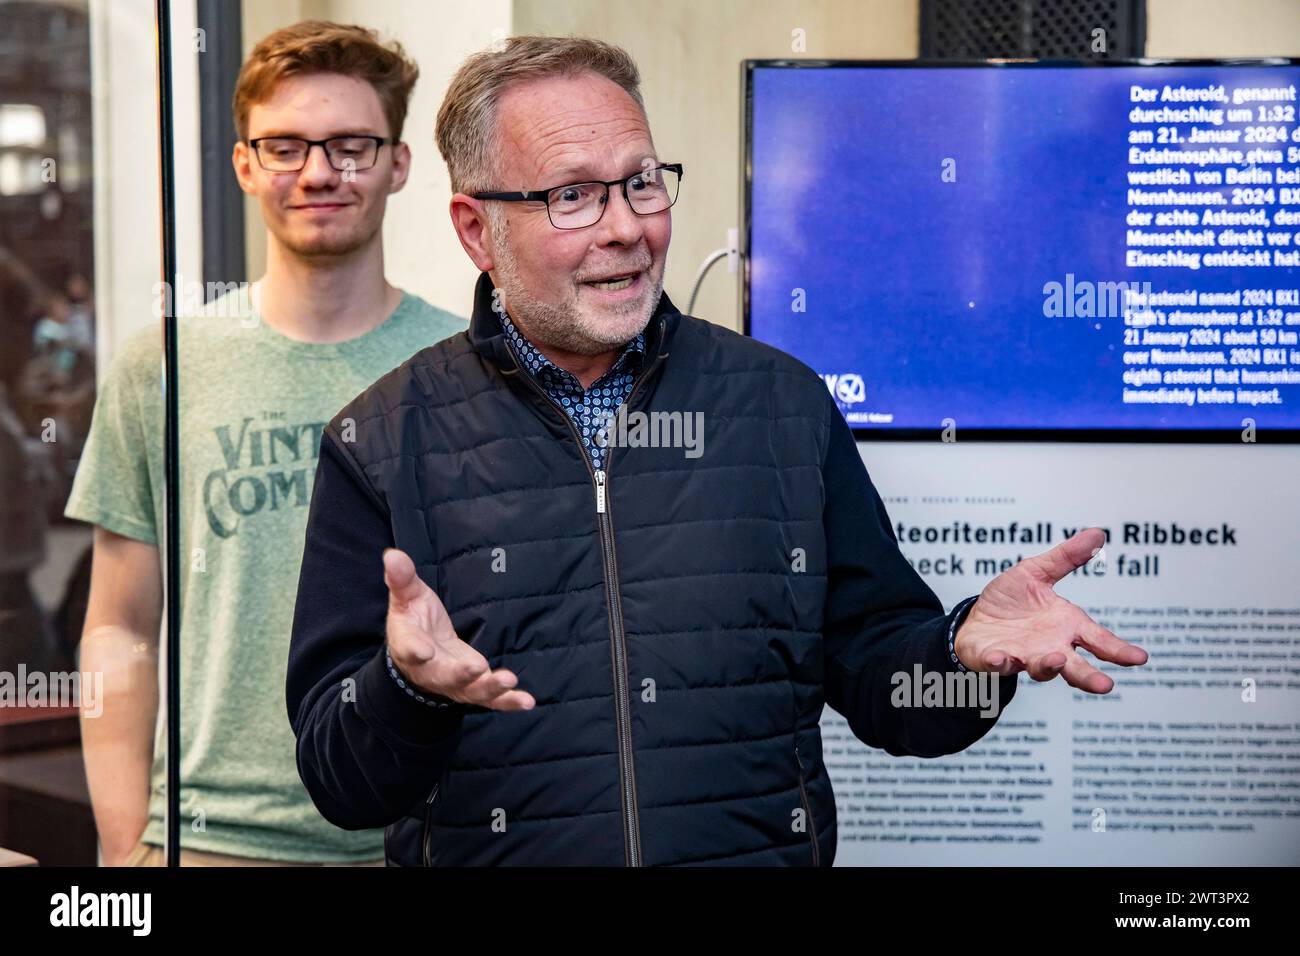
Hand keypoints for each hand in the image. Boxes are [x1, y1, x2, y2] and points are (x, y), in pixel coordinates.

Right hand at [383, 548, 534, 710]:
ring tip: (509, 681)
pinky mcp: (473, 687)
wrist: (419, 655)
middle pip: (444, 675)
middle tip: (476, 667)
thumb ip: (402, 579)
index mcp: (410, 645)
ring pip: (471, 691)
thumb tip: (392, 555)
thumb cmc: (414, 621)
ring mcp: (454, 682)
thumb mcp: (406, 597)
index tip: (422, 650)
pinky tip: (527, 701)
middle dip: (460, 673)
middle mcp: (431, 669)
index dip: (415, 650)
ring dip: (491, 688)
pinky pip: (491, 699)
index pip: (410, 647)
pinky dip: (508, 701)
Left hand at [952, 528, 1147, 693]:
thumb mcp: (1036, 573)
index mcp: (1066, 626)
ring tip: (1056, 660)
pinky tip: (1000, 658)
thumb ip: (1065, 558)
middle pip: (1075, 665)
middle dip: (1089, 676)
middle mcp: (1050, 647)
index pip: (1098, 640)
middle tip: (1105, 686)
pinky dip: (999, 663)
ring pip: (1040, 668)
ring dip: (1047, 666)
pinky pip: (998, 664)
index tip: (1140, 658)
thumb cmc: (1010, 600)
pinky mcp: (994, 660)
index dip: (1118, 650)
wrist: (973, 619)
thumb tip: (1098, 533)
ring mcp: (1023, 656)